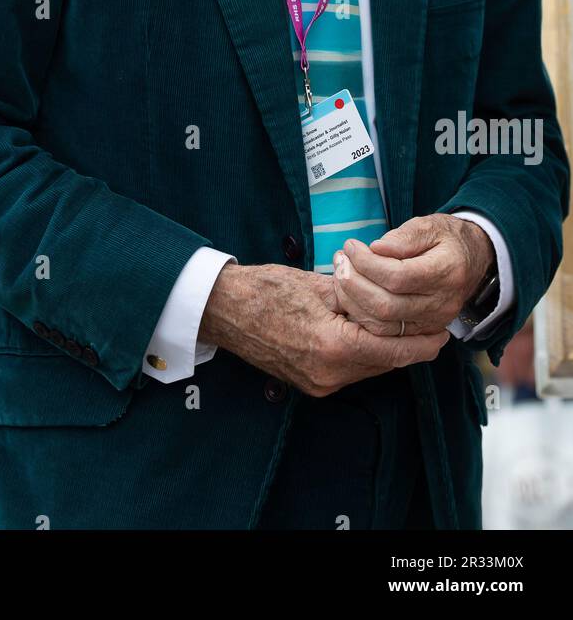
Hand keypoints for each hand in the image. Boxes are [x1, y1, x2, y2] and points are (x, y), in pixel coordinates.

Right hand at [198, 261, 450, 397]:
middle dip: (407, 343)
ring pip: (369, 367)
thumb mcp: (320, 285)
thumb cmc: (267, 289)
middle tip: (428, 323)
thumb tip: (390, 303)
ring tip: (400, 323)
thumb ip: (360, 298)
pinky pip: (350, 370)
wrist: (224, 310)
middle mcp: (329, 374)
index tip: (444, 333)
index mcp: (333, 347)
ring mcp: (318, 384)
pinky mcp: (310, 384)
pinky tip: (365, 331)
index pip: (395, 350)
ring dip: (385, 347)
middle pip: (385, 362)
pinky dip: (363, 352)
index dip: (423, 343)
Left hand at [331, 214, 495, 337]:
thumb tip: (375, 249)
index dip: (367, 263)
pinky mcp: (422, 332)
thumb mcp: (429, 225)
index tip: (351, 246)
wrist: (473, 261)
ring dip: (353, 301)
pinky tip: (352, 294)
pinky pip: (385, 334)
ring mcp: (433, 322)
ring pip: (382, 326)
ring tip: (342, 274)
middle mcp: (442, 304)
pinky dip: (362, 316)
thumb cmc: (446, 238)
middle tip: (340, 261)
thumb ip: (403, 237)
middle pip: (386, 306)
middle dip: (354, 283)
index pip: (398, 277)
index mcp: (447, 272)